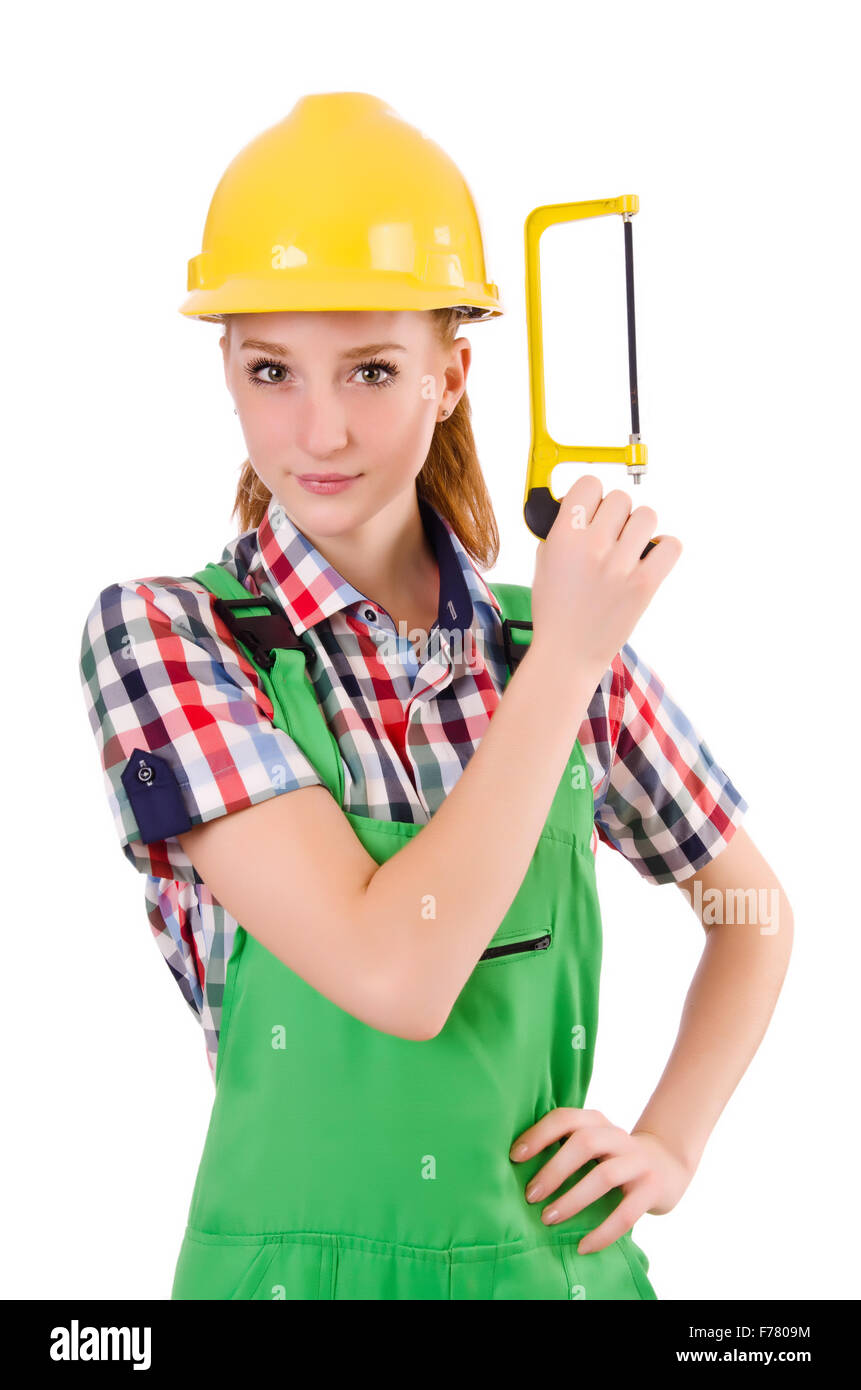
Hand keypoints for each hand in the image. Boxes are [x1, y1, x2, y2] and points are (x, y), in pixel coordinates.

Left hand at [509, 1107, 693, 1253]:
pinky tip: (583, 1246)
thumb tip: (515, 1167)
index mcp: (597, 1121)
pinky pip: (626, 1213)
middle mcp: (618, 1136)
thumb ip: (563, 1147)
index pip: (565, 1118)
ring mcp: (638, 1162)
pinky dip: (603, 1232)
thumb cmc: (611, 1158)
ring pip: (604, 1176)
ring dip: (572, 1199)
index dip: (539, 1134)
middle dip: (553, 1170)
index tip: (514, 1156)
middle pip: (584, 1143)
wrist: (666, 1166)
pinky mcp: (652, 1189)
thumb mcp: (591, 1144)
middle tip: (530, 1196)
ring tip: (548, 1219)